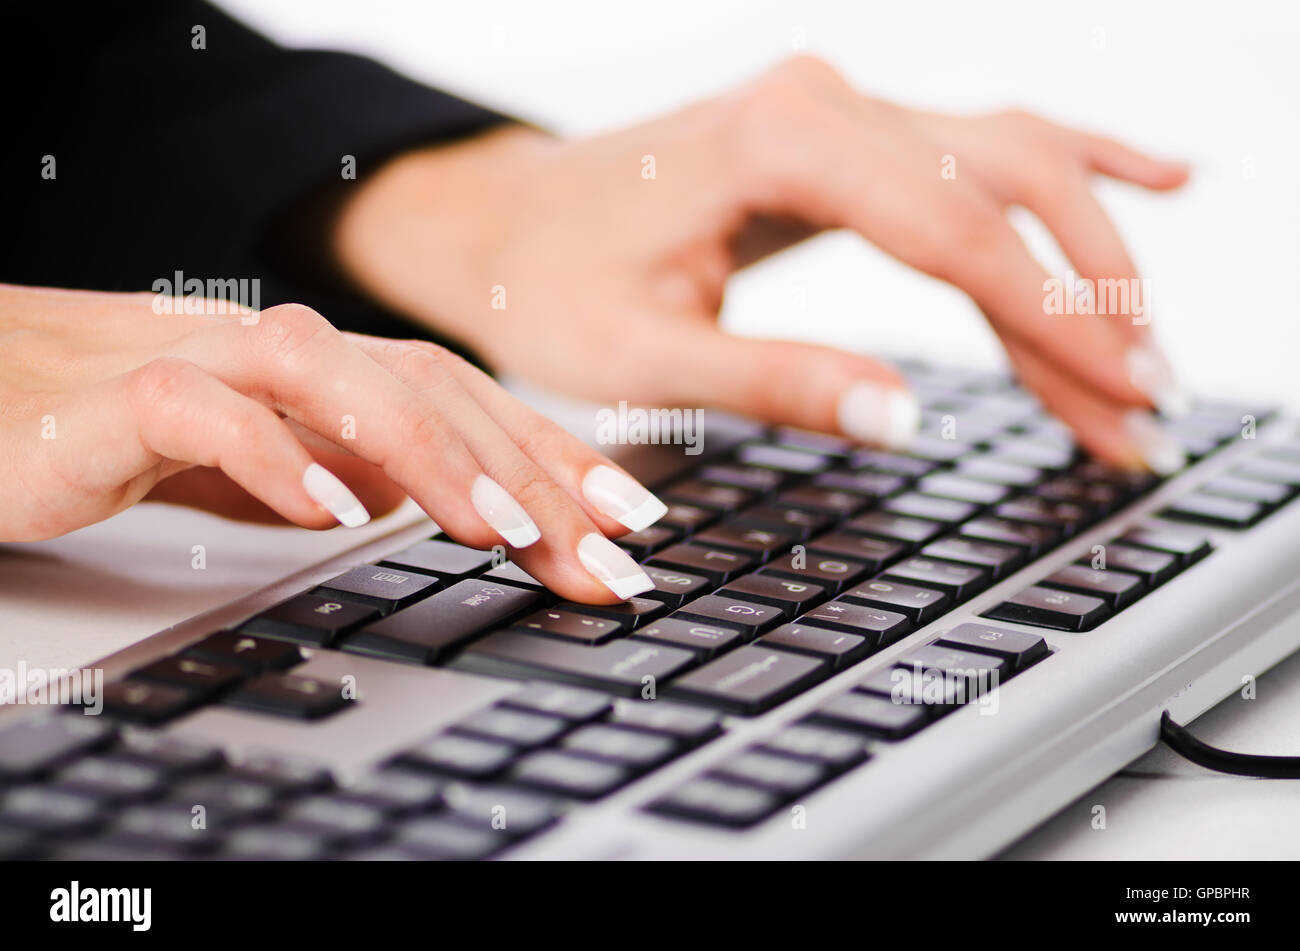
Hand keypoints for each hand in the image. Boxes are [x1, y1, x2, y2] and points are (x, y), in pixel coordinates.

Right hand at [0, 285, 667, 602]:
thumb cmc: (99, 425)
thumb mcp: (244, 460)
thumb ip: (322, 467)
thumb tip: (403, 496)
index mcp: (314, 373)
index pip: (460, 396)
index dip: (551, 450)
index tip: (627, 516)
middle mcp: (272, 355)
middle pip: (425, 385)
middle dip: (527, 469)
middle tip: (602, 551)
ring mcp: (194, 362)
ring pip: (333, 375)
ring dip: (430, 451)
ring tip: (503, 529)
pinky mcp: (108, 398)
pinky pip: (200, 412)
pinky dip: (271, 458)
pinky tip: (332, 517)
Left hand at [336, 56, 1188, 471]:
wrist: (507, 224)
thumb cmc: (551, 285)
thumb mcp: (641, 356)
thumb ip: (772, 382)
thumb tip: (903, 418)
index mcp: (780, 142)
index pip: (956, 232)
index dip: (1053, 319)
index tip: (1121, 393)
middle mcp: (827, 101)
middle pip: (1010, 189)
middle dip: (1089, 304)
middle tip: (1142, 408)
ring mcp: (843, 108)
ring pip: (1011, 172)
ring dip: (1085, 266)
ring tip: (1141, 363)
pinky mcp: (846, 135)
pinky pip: (980, 148)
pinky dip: (1070, 175)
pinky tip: (1151, 186)